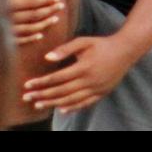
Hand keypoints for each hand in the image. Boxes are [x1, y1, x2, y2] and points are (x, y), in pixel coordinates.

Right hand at [10, 0, 64, 45]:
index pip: (30, 2)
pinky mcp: (5, 42)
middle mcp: (6, 18)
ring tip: (56, 19)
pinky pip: (21, 41)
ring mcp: (6, 31)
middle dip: (49, 9)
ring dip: (45, 23)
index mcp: (5, 5)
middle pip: (33, 14)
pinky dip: (31, 38)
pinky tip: (41, 36)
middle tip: (61, 6)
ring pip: (30, 28)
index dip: (45, 0)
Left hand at [22, 35, 140, 115]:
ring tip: (39, 105)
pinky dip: (72, 108)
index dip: (41, 82)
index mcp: (84, 67)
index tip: (27, 85)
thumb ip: (65, 49)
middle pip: (61, 91)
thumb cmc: (101, 44)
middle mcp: (90, 80)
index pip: (57, 77)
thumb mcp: (83, 41)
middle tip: (26, 98)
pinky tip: (61, 110)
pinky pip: (85, 104)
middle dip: (42, 95)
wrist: (125, 51)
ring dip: (53, 103)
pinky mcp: (102, 93)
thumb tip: (47, 58)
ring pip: (71, 100)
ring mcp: (96, 89)